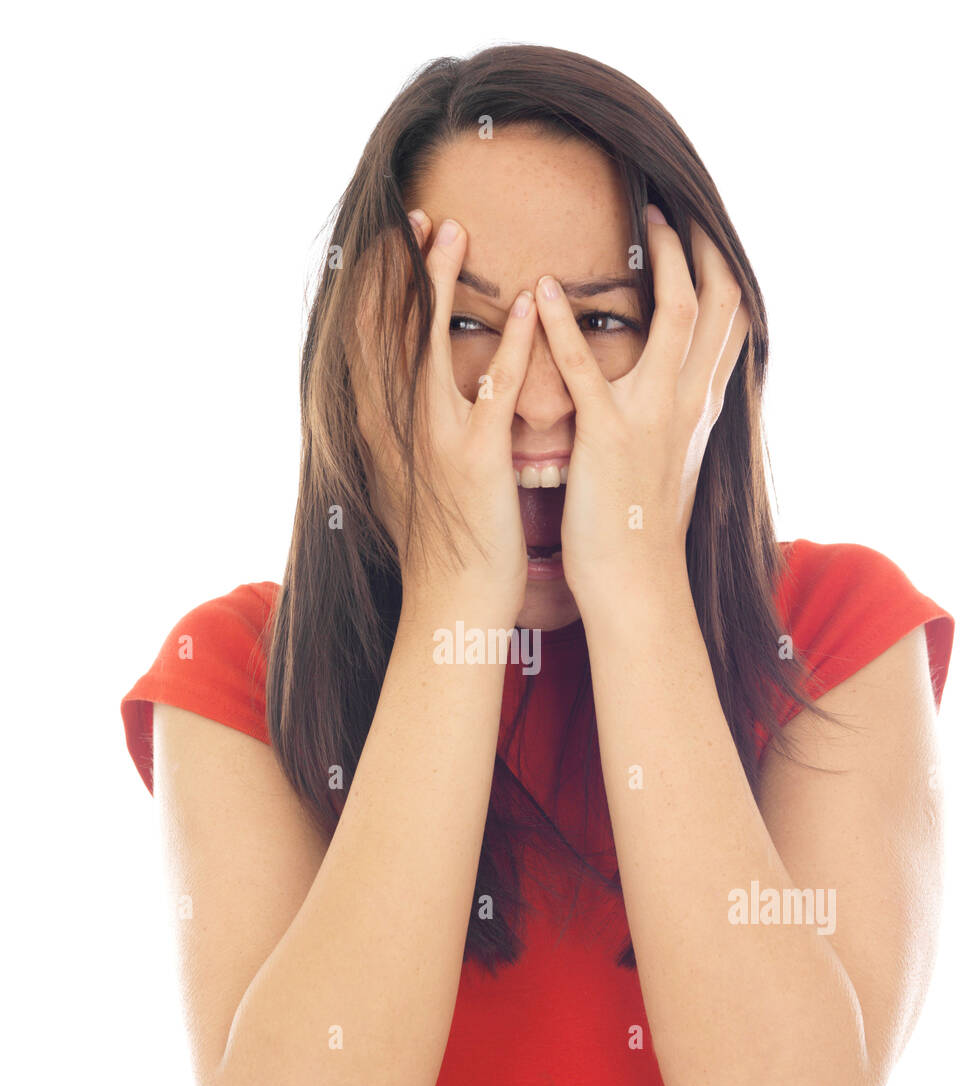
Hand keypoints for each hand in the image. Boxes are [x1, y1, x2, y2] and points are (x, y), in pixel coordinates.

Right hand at [347, 212, 536, 620]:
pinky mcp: (476, 460)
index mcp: (384, 430)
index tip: (388, 243)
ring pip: (426, 346)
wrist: (453, 603)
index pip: (371, 343)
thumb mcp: (419, 480)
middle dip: (396, 269)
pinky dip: (510, 345)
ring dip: (437, 285)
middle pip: (386, 331)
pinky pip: (495, 391)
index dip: (375, 289)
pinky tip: (526, 305)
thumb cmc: (445, 543)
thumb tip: (421, 403)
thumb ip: (419, 434)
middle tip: (412, 214)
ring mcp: (435, 440)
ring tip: (451, 232)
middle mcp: (398, 428)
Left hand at [532, 206, 750, 605]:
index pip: (732, 324)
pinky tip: (540, 291)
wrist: (635, 584)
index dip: (724, 271)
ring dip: (663, 262)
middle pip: (723, 304)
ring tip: (641, 220)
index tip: (706, 230)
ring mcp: (654, 418)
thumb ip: (678, 420)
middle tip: (678, 204)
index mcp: (701, 410)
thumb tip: (681, 393)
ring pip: (678, 317)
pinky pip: (586, 369)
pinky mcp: (609, 438)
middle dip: (708, 248)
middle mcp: (690, 405)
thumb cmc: (643, 529)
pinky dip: (561, 325)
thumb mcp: (673, 464)